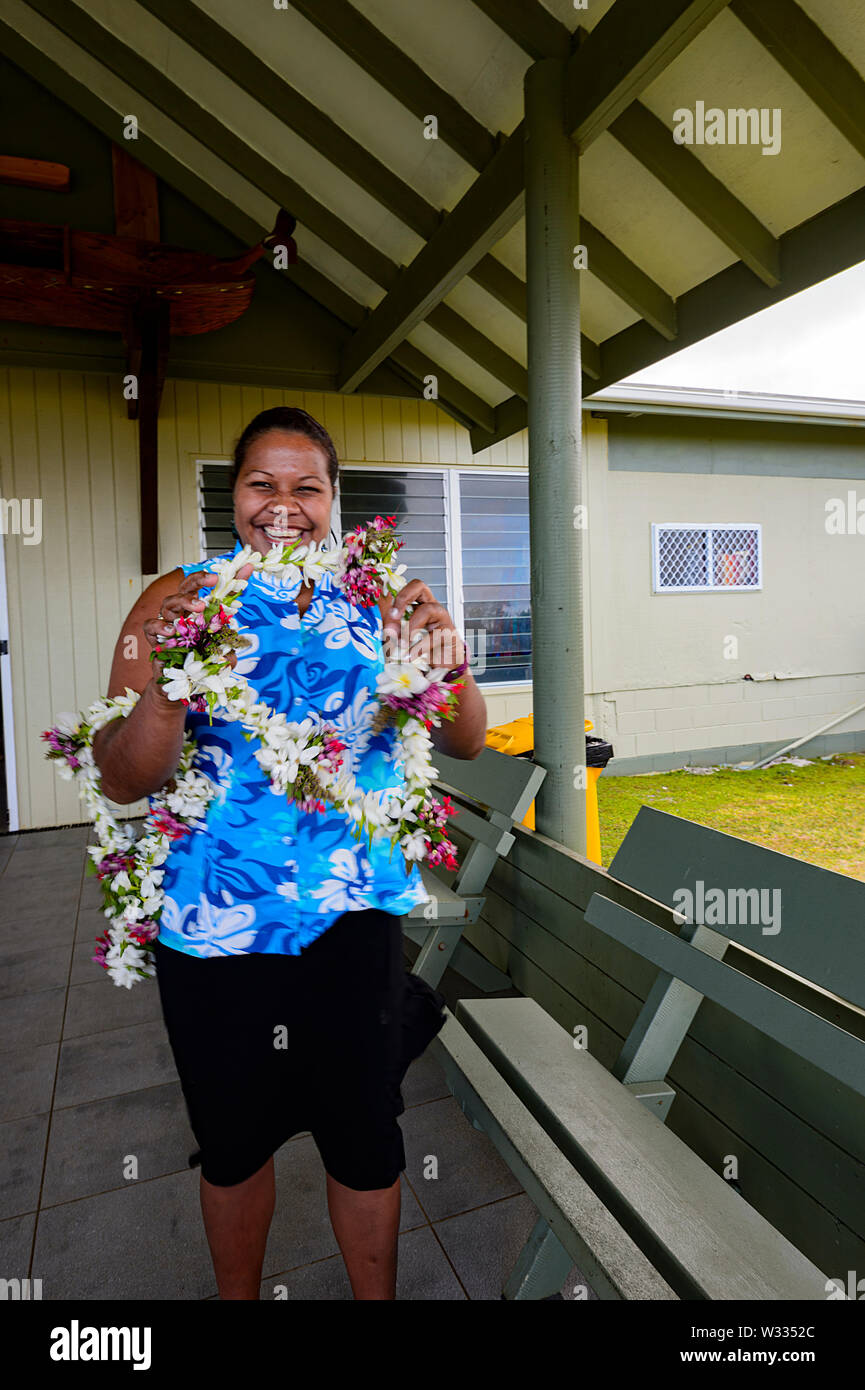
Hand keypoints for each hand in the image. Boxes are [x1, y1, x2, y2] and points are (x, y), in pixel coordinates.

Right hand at [143, 565, 252, 682]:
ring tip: (200, 607)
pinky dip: (158, 625)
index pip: (213, 591)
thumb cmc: (200, 663)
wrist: (182, 683)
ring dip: (184, 601)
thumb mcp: (222, 654)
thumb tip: (237, 650)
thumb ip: (230, 648)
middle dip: (199, 579)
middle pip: (186, 587)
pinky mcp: (155, 638)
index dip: (228, 580)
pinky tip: (170, 631)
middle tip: (213, 579)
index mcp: (201, 612)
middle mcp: (183, 613)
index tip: (244, 569)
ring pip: (169, 602)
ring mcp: (167, 624)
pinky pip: (150, 626)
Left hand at [382, 578, 468, 674]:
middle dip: (403, 598)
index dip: (397, 596)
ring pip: (427, 610)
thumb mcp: (406, 638)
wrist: (444, 665)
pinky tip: (410, 656)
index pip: (408, 589)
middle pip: (419, 586)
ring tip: (401, 643)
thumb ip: (396, 631)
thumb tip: (387, 630)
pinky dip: (419, 647)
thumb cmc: (425, 649)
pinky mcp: (450, 634)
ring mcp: (443, 618)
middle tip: (394, 616)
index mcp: (420, 605)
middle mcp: (432, 607)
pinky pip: (434, 635)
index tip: (389, 614)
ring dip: (410, 627)